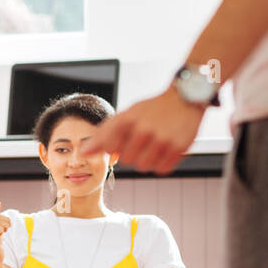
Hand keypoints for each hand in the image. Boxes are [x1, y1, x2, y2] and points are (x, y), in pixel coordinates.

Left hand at [81, 87, 206, 175]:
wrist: (184, 98)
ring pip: (143, 167)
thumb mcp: (126, 115)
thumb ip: (104, 134)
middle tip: (141, 141)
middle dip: (131, 153)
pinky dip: (161, 163)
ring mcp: (163, 139)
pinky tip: (163, 149)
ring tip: (152, 145)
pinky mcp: (179, 148)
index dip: (115, 147)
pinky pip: (161, 169)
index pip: (110, 148)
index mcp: (128, 119)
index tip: (124, 139)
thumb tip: (83, 153)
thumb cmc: (151, 109)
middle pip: (126, 160)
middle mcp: (144, 130)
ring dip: (146, 160)